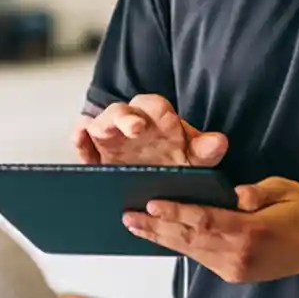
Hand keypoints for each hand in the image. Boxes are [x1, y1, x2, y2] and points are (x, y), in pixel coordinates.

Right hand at [73, 94, 227, 166]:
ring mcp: (112, 138)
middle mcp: (133, 124)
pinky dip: (79, 138)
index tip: (167, 121)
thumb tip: (219, 141)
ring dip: (100, 125)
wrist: (158, 190)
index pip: (156, 107)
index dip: (159, 112)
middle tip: (135, 129)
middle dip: (127, 117)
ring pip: (101, 122)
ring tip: (96, 131)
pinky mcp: (96, 154)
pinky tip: (79, 137)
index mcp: (159, 121)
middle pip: (124, 110)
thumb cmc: (176, 165)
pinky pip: (83, 141)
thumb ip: (205, 151)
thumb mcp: (194, 161)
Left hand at [121, 177, 298, 282]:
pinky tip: (162, 237)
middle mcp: (239, 254)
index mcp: (251, 230)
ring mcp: (236, 267)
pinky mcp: (235, 273)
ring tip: (136, 227)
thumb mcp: (284, 190)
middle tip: (127, 217)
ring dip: (162, 239)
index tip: (151, 204)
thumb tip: (236, 194)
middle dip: (156, 228)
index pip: (204, 220)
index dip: (175, 213)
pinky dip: (180, 246)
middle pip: (189, 239)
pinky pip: (201, 257)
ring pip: (191, 251)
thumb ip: (259, 191)